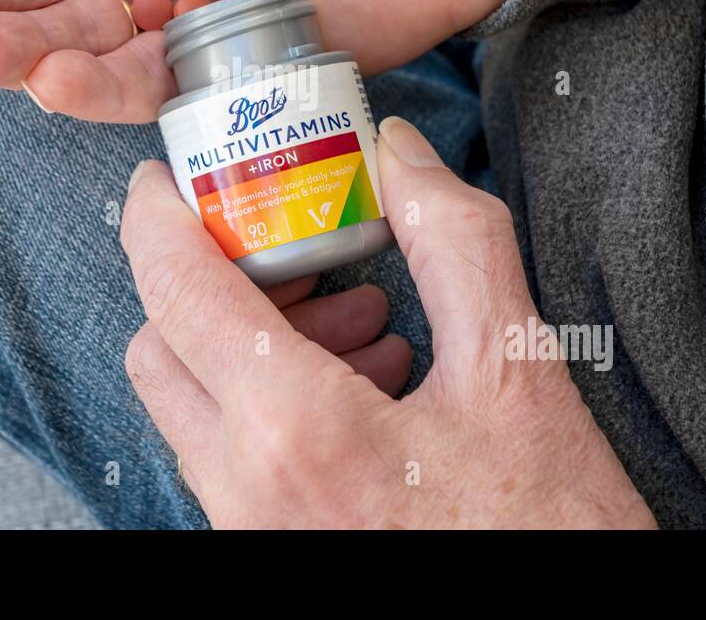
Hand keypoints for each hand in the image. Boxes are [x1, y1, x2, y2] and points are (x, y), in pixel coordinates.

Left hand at [120, 116, 655, 527]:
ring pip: (194, 406)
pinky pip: (231, 457)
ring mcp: (250, 531)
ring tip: (364, 320)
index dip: (158, 217)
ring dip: (252, 342)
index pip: (175, 292)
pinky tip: (372, 385)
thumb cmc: (547, 535)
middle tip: (300, 249)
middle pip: (162, 347)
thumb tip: (398, 154)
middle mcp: (246, 491)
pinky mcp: (269, 550)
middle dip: (214, 279)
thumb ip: (453, 243)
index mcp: (295, 432)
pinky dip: (271, 399)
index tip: (166, 176)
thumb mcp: (518, 371)